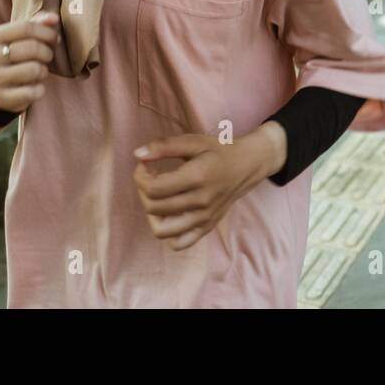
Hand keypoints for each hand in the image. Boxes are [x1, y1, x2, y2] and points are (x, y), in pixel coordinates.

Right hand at [0, 12, 58, 112]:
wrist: (2, 84)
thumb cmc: (18, 53)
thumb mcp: (25, 35)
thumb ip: (40, 23)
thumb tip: (53, 18)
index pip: (26, 27)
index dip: (47, 32)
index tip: (54, 38)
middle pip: (31, 48)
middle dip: (47, 52)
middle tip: (47, 56)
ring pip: (33, 70)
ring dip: (43, 71)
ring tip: (39, 70)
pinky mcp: (1, 97)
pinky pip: (31, 92)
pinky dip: (39, 89)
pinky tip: (35, 86)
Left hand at [131, 128, 280, 250]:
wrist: (246, 166)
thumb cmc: (218, 151)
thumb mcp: (193, 141)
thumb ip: (164, 146)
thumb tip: (137, 154)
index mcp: (197, 177)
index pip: (153, 189)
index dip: (140, 177)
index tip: (145, 165)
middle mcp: (201, 202)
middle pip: (154, 208)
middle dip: (143, 190)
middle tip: (150, 176)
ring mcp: (204, 218)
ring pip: (162, 230)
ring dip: (151, 213)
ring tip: (157, 197)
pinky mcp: (207, 227)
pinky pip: (179, 243)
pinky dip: (168, 233)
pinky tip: (168, 214)